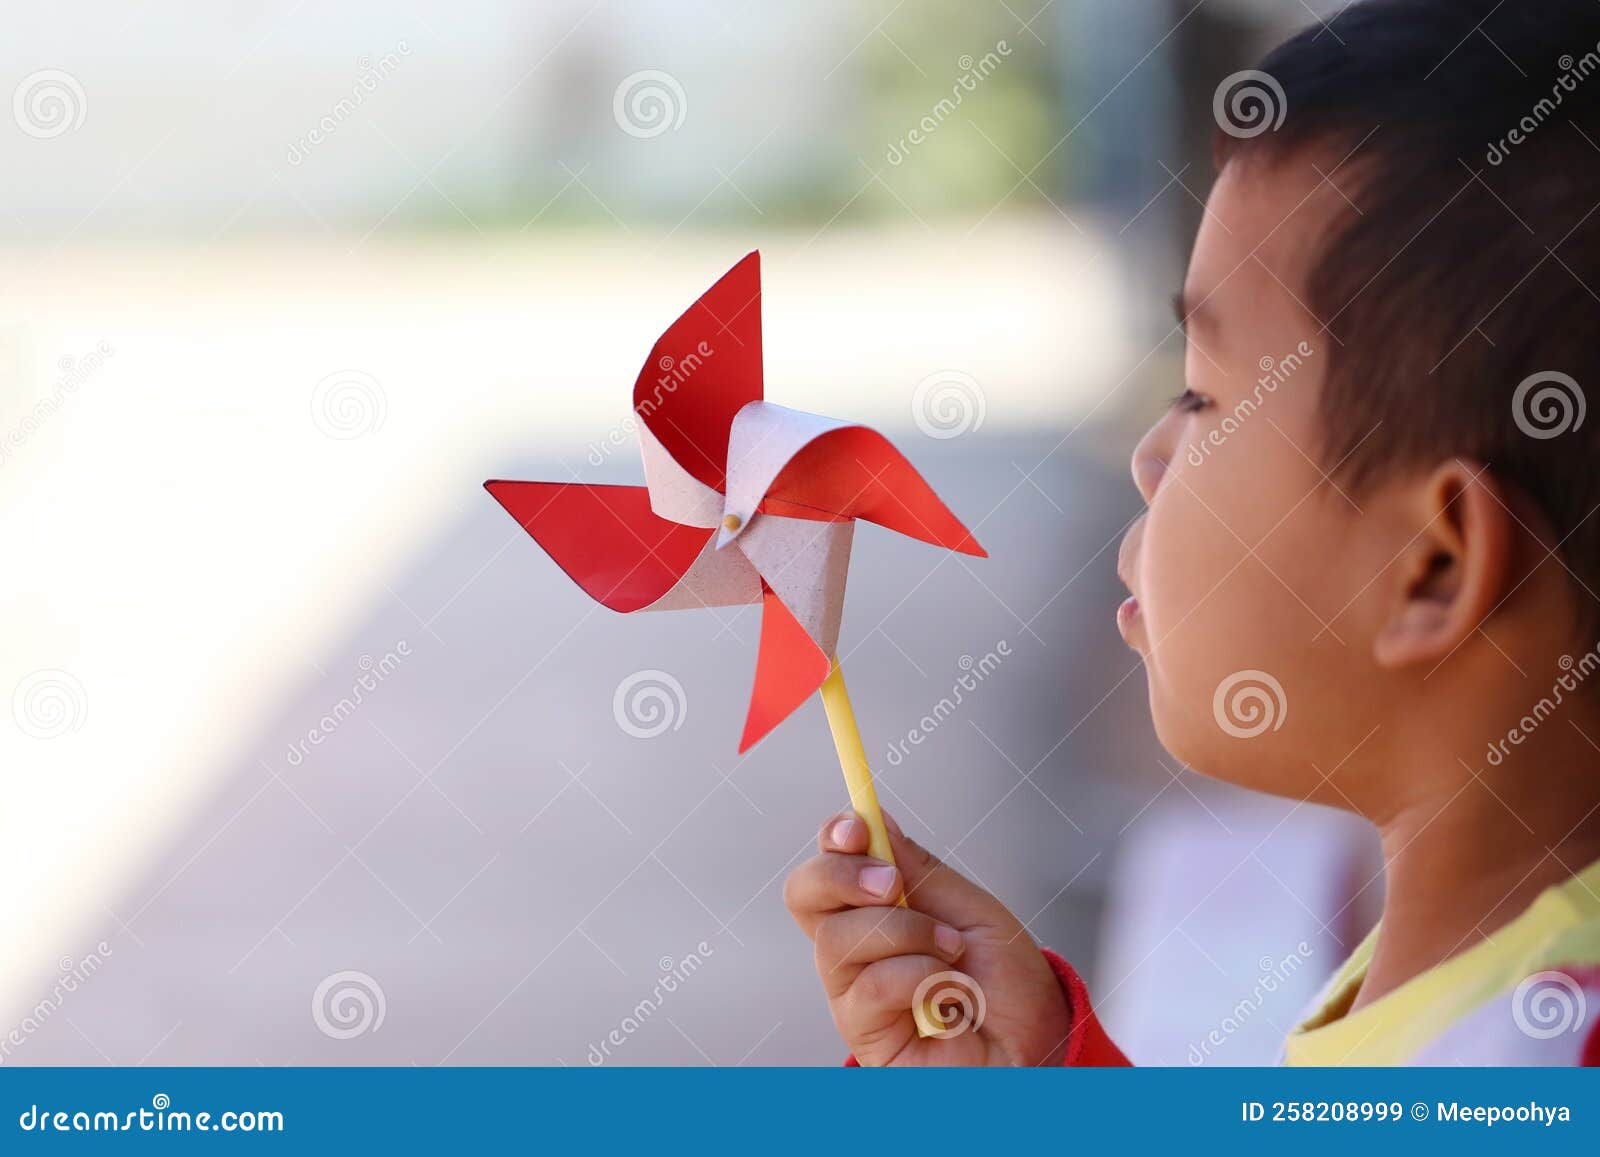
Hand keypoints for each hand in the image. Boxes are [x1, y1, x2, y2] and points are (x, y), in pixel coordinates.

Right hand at [783, 808, 1073, 1065]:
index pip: (828, 864)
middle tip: (893, 885)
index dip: (833, 838)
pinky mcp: (864, 1035)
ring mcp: (853, 993)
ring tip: (952, 951)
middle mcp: (854, 950)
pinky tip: (949, 995)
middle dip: (842, 876)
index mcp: (874, 913)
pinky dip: (921, 977)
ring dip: (906, 933)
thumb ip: (922, 871)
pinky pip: (873, 986)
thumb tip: (877, 818)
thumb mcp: (972, 911)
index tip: (859, 826)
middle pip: (804, 894)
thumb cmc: (1005, 985)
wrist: (1035, 1046)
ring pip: (838, 940)